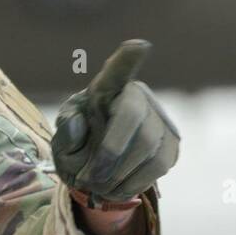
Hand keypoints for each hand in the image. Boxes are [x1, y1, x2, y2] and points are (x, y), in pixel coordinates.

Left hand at [51, 40, 179, 203]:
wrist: (98, 170)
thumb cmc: (78, 146)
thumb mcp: (62, 142)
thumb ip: (65, 134)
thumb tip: (75, 124)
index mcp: (105, 90)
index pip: (117, 72)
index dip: (127, 60)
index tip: (138, 46)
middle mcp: (138, 96)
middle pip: (133, 119)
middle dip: (110, 155)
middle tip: (89, 179)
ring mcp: (161, 119)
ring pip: (149, 147)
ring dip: (121, 174)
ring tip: (100, 186)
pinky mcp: (172, 143)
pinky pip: (160, 166)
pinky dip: (135, 183)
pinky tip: (118, 188)